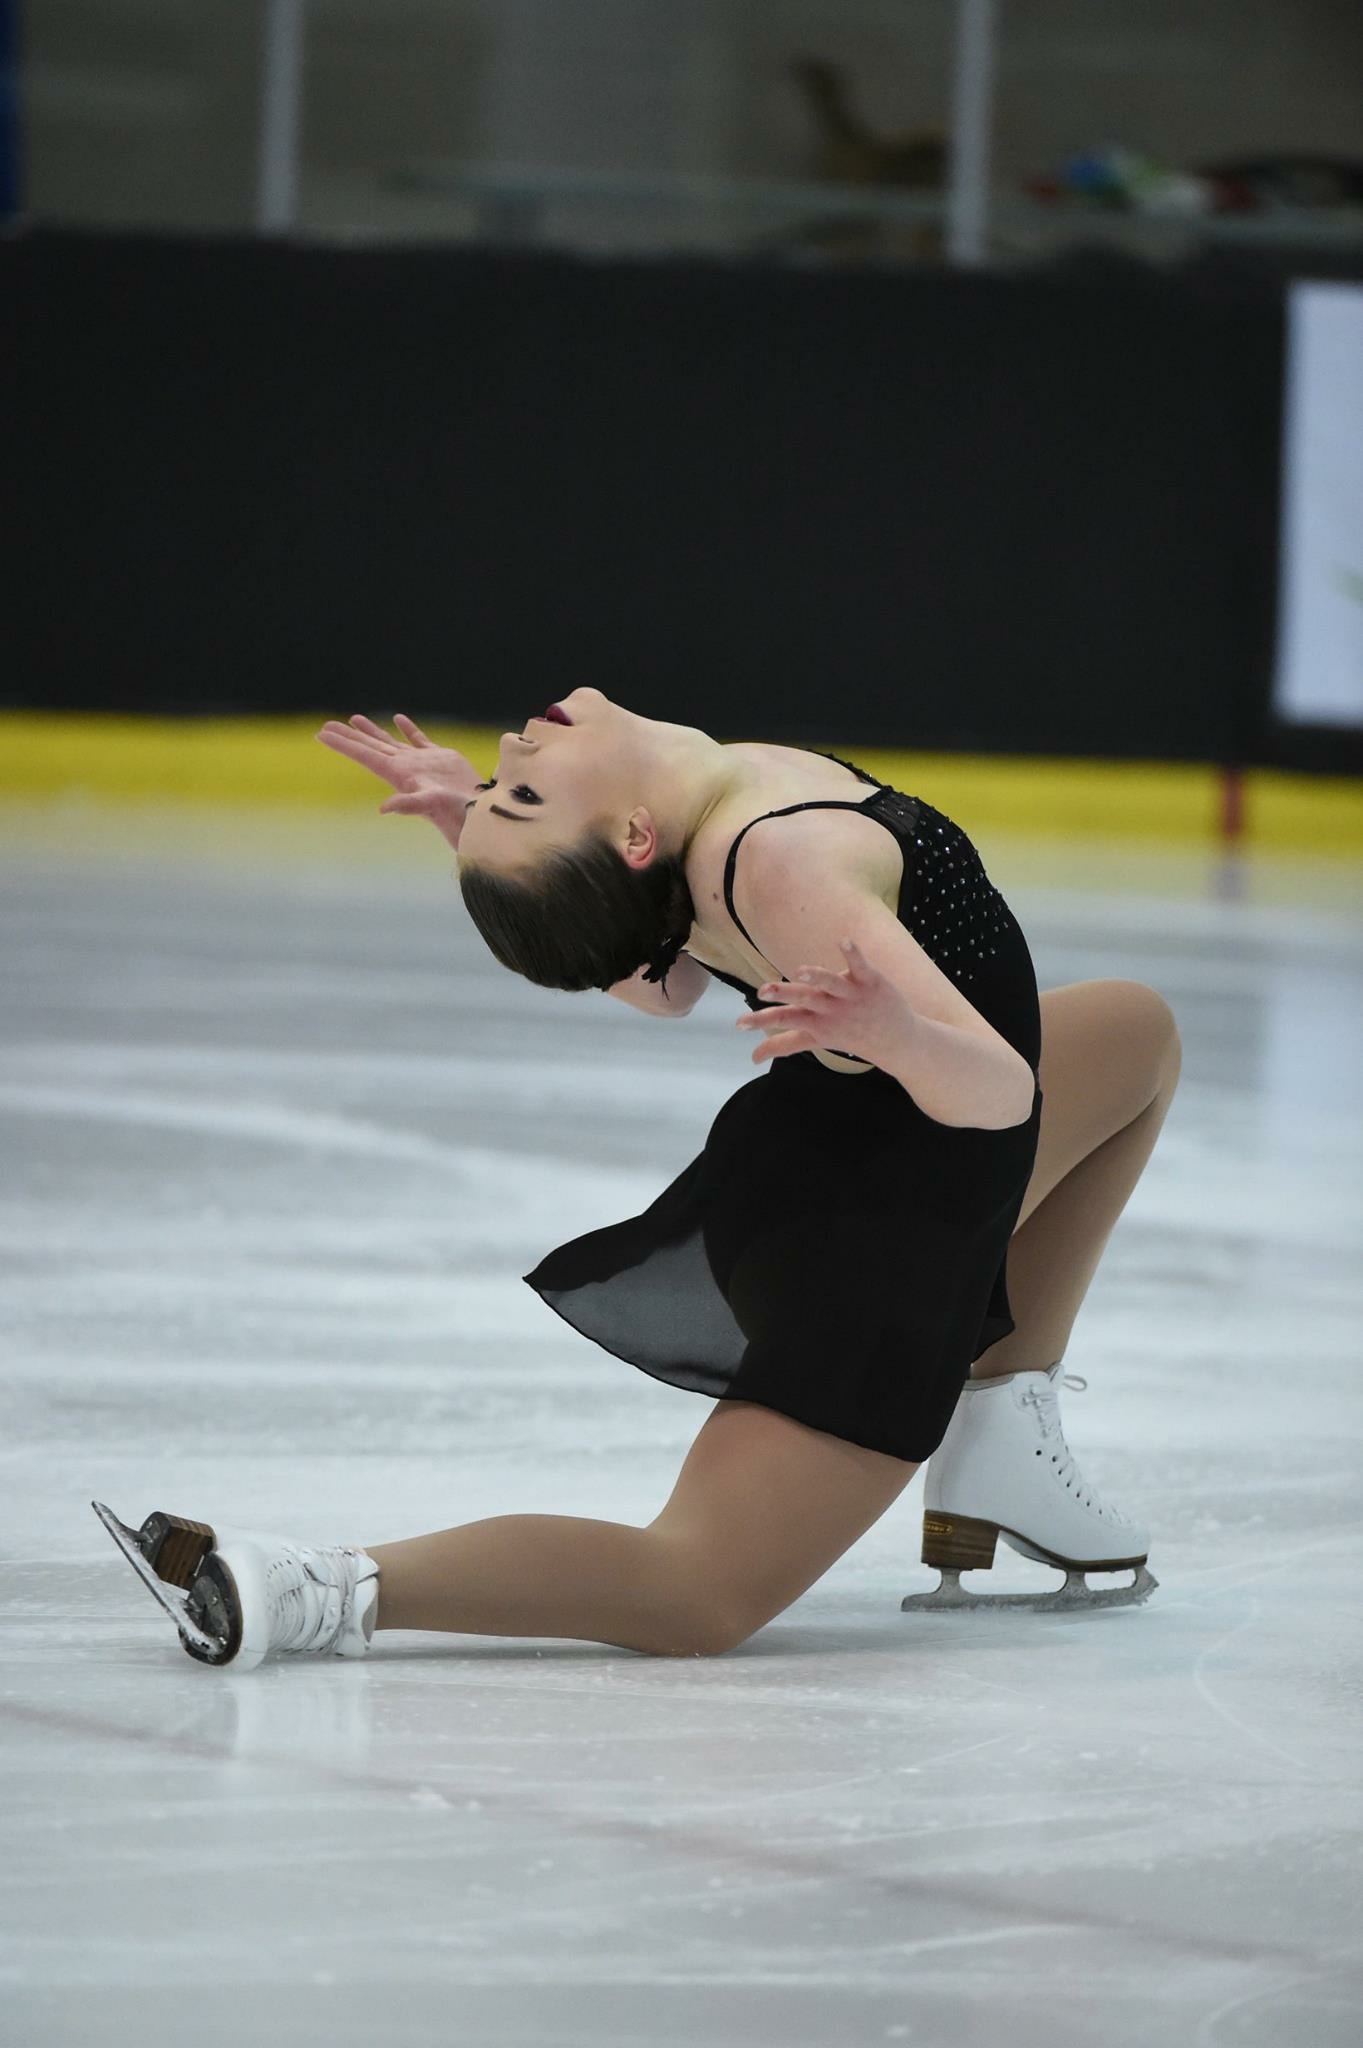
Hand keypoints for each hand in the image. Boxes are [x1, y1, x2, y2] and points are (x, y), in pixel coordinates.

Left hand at [316, 713, 481, 849]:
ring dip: (372, 731)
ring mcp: (420, 762)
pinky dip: (408, 728)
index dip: (342, 744)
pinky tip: (398, 719)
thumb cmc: (456, 812)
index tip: (321, 734)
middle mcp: (404, 767)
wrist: (481, 812)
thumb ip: (408, 805)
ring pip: (390, 741)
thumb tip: (384, 808)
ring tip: (354, 718)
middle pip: (370, 747)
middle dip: (349, 736)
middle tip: (327, 725)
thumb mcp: (431, 806)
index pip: (363, 755)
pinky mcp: (439, 758)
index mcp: (397, 774)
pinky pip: (418, 739)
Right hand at [734, 938, 917, 1068]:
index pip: (784, 1020)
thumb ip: (783, 1045)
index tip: (739, 1025)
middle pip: (805, 1000)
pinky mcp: (870, 982)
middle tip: (763, 991)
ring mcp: (851, 996)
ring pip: (831, 984)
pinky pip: (860, 967)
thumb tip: (753, 1058)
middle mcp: (831, 1009)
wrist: (898, 1041)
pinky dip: (853, 955)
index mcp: (816, 1022)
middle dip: (784, 995)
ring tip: (801, 971)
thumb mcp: (816, 1041)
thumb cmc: (852, 1037)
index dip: (761, 1022)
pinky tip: (844, 941)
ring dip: (817, 977)